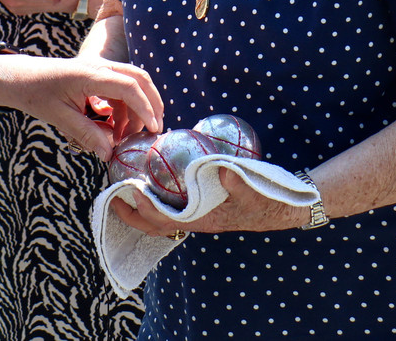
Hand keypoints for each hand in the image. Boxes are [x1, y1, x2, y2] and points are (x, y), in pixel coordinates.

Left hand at [0, 54, 162, 159]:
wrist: (19, 77)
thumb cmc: (36, 94)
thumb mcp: (59, 117)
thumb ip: (86, 134)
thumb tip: (109, 154)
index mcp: (90, 74)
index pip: (128, 87)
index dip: (145, 108)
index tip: (152, 129)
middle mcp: (99, 65)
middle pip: (139, 78)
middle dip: (152, 103)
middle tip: (155, 129)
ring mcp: (99, 66)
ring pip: (132, 82)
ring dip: (137, 107)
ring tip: (128, 136)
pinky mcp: (97, 73)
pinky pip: (121, 87)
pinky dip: (125, 106)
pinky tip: (117, 127)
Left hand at [110, 169, 309, 235]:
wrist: (284, 206)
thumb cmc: (268, 199)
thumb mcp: (257, 190)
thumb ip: (240, 183)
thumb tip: (222, 171)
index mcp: (204, 220)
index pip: (166, 220)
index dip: (145, 210)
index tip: (130, 192)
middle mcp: (196, 221)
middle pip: (155, 224)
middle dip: (131, 214)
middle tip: (111, 194)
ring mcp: (198, 216)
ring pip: (161, 217)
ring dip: (140, 207)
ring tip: (122, 188)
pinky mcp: (202, 207)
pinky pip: (172, 207)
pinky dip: (156, 199)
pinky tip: (150, 181)